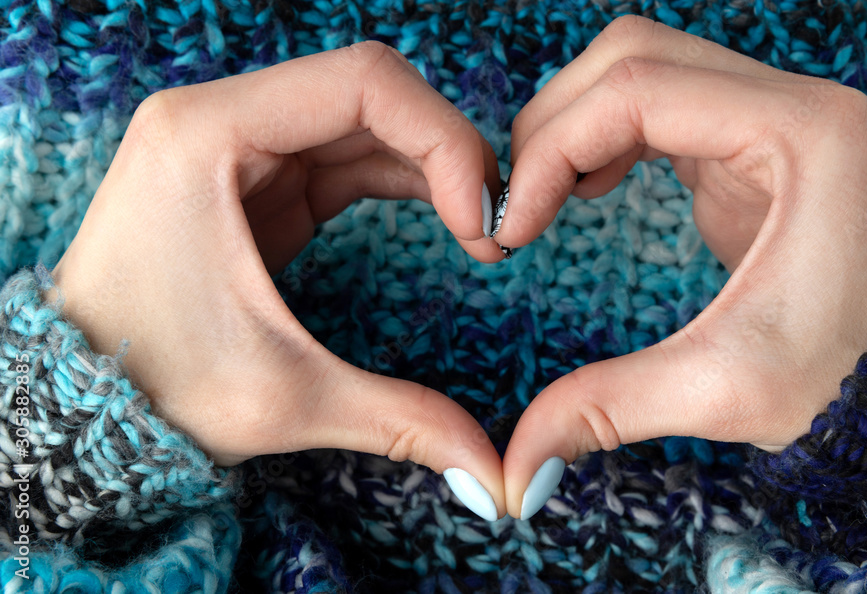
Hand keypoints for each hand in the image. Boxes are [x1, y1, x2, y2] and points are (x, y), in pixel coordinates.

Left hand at [43, 42, 506, 518]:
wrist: (81, 403)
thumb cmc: (151, 388)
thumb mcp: (283, 399)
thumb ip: (399, 419)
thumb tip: (493, 473)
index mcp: (205, 135)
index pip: (363, 82)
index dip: (444, 139)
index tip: (479, 222)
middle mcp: (218, 119)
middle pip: (371, 93)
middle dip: (447, 154)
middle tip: (492, 230)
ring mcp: (237, 144)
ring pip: (365, 122)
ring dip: (432, 168)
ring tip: (477, 232)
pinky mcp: (255, 178)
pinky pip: (346, 156)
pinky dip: (403, 182)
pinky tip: (445, 220)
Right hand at [497, 16, 866, 517]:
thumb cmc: (849, 377)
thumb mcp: (722, 390)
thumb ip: (607, 408)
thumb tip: (514, 465)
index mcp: (802, 134)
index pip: (640, 89)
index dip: (553, 148)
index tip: (513, 226)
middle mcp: (791, 103)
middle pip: (634, 56)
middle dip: (556, 125)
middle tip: (519, 209)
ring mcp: (772, 116)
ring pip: (641, 70)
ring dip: (576, 127)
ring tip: (544, 201)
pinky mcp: (752, 143)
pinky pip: (659, 106)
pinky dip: (606, 139)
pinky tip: (584, 190)